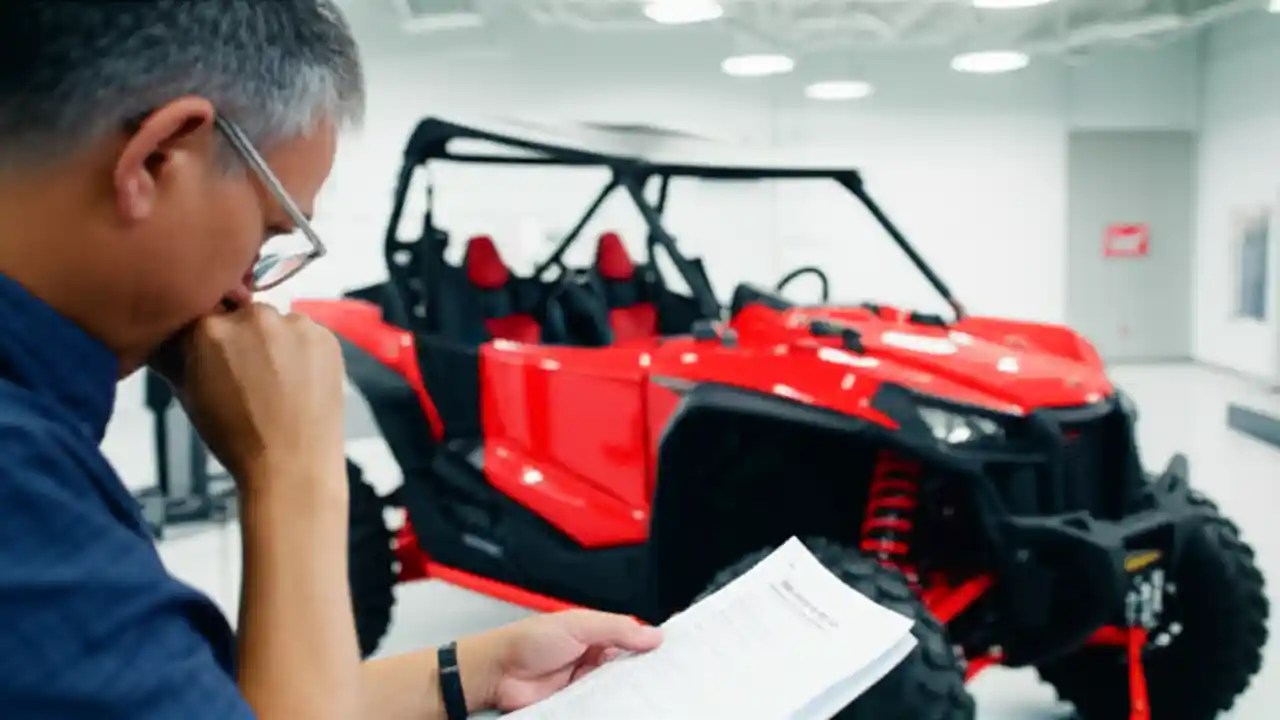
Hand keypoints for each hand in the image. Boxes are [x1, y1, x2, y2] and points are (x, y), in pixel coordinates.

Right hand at [150, 303, 346, 497]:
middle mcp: (252, 316)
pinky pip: (307, 334)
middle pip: (241, 315)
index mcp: (208, 329)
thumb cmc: (235, 437)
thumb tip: (163, 334)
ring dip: (275, 341)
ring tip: (279, 380)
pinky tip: (302, 381)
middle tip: (249, 373)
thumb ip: (174, 356)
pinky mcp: (325, 336)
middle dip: (242, 337)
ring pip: (277, 322)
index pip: (201, 314)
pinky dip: (303, 350)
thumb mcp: (190, 395)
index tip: (215, 356)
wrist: (292, 466)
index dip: (207, 336)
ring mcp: (294, 324)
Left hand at [461, 610, 663, 711]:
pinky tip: (629, 709)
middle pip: (629, 669)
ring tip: (656, 698)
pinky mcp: (578, 707)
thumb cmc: (531, 640)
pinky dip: (612, 709)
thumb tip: (655, 635)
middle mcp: (594, 660)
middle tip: (670, 682)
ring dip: (630, 694)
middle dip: (645, 675)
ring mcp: (586, 685)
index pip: (632, 641)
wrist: (498, 673)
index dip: (652, 648)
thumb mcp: (578, 625)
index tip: (676, 656)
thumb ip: (616, 628)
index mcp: (596, 635)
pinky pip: (601, 708)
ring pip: (618, 691)